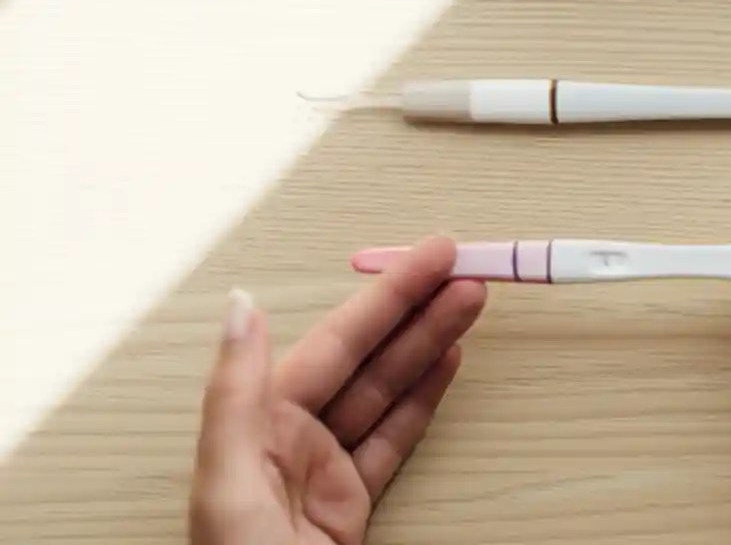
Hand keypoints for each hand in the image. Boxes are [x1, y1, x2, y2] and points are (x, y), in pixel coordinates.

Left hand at [189, 237, 484, 544]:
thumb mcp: (228, 482)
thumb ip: (236, 392)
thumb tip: (243, 306)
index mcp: (259, 421)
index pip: (336, 343)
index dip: (386, 296)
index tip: (429, 257)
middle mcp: (291, 437)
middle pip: (369, 358)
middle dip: (418, 311)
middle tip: (466, 270)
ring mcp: (325, 470)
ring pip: (388, 392)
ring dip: (430, 346)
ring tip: (470, 305)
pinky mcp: (352, 504)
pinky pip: (395, 439)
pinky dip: (423, 400)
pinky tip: (446, 364)